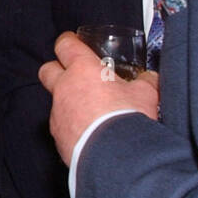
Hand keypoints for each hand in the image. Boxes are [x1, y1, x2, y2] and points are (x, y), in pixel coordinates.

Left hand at [39, 32, 159, 164]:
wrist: (115, 156)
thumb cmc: (127, 118)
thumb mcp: (145, 94)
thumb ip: (145, 82)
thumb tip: (150, 79)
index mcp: (83, 70)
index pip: (65, 45)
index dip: (68, 42)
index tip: (71, 42)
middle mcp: (64, 89)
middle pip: (47, 70)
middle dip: (56, 70)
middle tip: (73, 75)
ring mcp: (58, 114)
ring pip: (56, 102)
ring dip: (69, 104)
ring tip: (90, 113)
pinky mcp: (58, 138)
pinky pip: (62, 127)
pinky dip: (72, 128)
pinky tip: (89, 135)